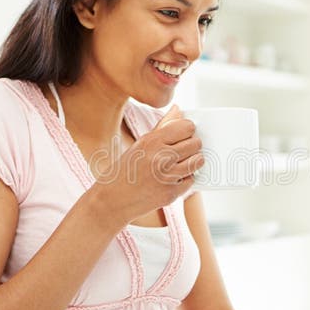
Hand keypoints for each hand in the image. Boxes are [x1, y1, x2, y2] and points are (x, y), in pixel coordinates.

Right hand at [95, 105, 203, 221]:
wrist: (112, 200)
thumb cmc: (125, 169)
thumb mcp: (140, 144)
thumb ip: (162, 126)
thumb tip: (178, 109)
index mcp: (152, 141)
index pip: (187, 127)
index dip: (188, 130)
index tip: (184, 134)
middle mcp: (161, 157)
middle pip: (196, 143)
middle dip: (192, 145)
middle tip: (182, 150)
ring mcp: (167, 176)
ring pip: (198, 161)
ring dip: (193, 161)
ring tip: (181, 163)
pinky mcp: (171, 193)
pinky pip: (191, 180)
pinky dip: (185, 179)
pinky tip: (173, 178)